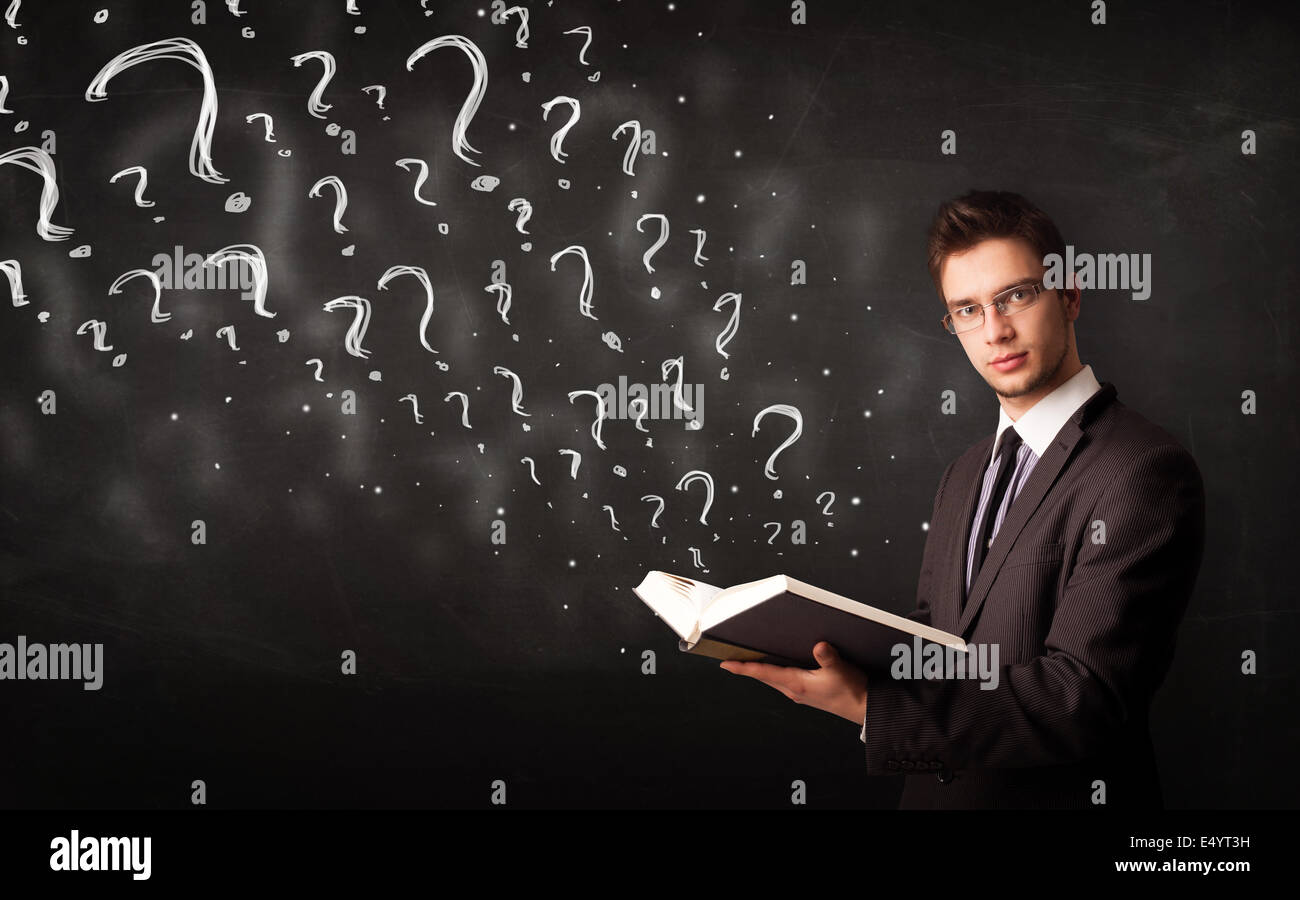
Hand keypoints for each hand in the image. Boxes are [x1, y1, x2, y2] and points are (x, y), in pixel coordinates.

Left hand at [719, 641, 867, 724]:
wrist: (864, 709)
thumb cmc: (852, 693)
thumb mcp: (840, 671)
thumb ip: (828, 657)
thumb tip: (818, 646)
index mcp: (797, 684)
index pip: (764, 674)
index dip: (744, 668)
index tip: (726, 664)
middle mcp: (795, 690)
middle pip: (764, 677)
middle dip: (747, 668)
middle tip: (731, 659)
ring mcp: (800, 693)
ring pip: (773, 680)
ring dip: (760, 671)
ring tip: (749, 660)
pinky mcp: (808, 693)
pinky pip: (784, 681)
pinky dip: (774, 673)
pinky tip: (778, 666)